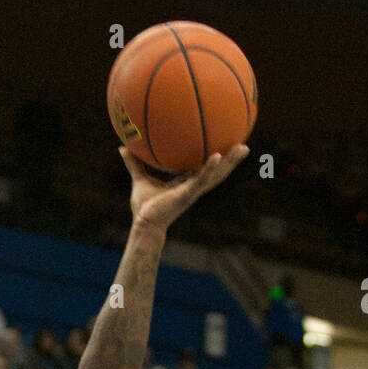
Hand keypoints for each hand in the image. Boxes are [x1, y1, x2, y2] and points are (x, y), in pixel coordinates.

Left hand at [123, 143, 247, 231]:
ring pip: (217, 175)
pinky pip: (202, 180)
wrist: (144, 223)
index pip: (205, 169)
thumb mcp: (140, 179)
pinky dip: (210, 168)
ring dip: (231, 162)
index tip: (225, 145)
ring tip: (244, 148)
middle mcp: (194, 186)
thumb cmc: (144, 206)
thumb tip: (122, 147)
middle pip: (218, 171)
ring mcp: (194, 190)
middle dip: (232, 160)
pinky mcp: (188, 194)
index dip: (216, 159)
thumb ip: (134, 164)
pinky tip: (218, 156)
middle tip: (245, 145)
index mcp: (186, 183)